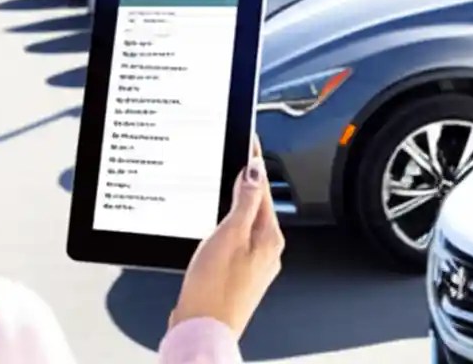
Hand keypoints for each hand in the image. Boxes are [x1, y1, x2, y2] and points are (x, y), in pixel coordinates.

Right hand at [169, 137, 283, 337]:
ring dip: (235, 203)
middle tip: (237, 154)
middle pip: (256, 204)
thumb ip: (243, 202)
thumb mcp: (229, 235)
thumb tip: (254, 171)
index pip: (262, 188)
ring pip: (245, 223)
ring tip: (227, 181)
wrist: (202, 330)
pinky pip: (236, 240)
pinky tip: (216, 225)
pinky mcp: (238, 275)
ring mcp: (254, 264)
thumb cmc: (214, 290)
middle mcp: (267, 251)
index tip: (249, 140)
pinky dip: (228, 225)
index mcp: (269, 237)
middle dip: (245, 181)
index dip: (252, 161)